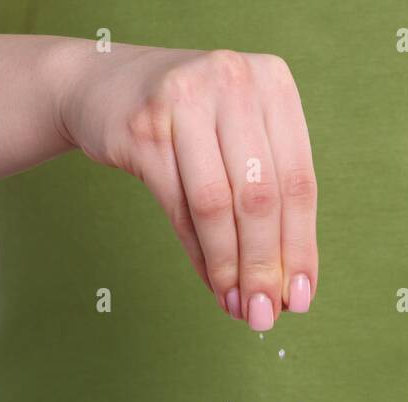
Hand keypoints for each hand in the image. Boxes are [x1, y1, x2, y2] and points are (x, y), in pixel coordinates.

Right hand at [57, 44, 317, 330]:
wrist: (106, 85)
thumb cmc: (189, 120)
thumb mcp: (239, 137)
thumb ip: (268, 195)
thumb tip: (286, 286)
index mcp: (274, 82)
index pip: (299, 180)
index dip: (301, 246)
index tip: (300, 297)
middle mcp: (233, 82)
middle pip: (261, 195)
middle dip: (265, 265)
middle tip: (265, 314)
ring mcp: (185, 100)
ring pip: (217, 205)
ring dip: (230, 267)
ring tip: (239, 307)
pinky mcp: (143, 129)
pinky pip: (178, 206)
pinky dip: (199, 253)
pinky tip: (212, 283)